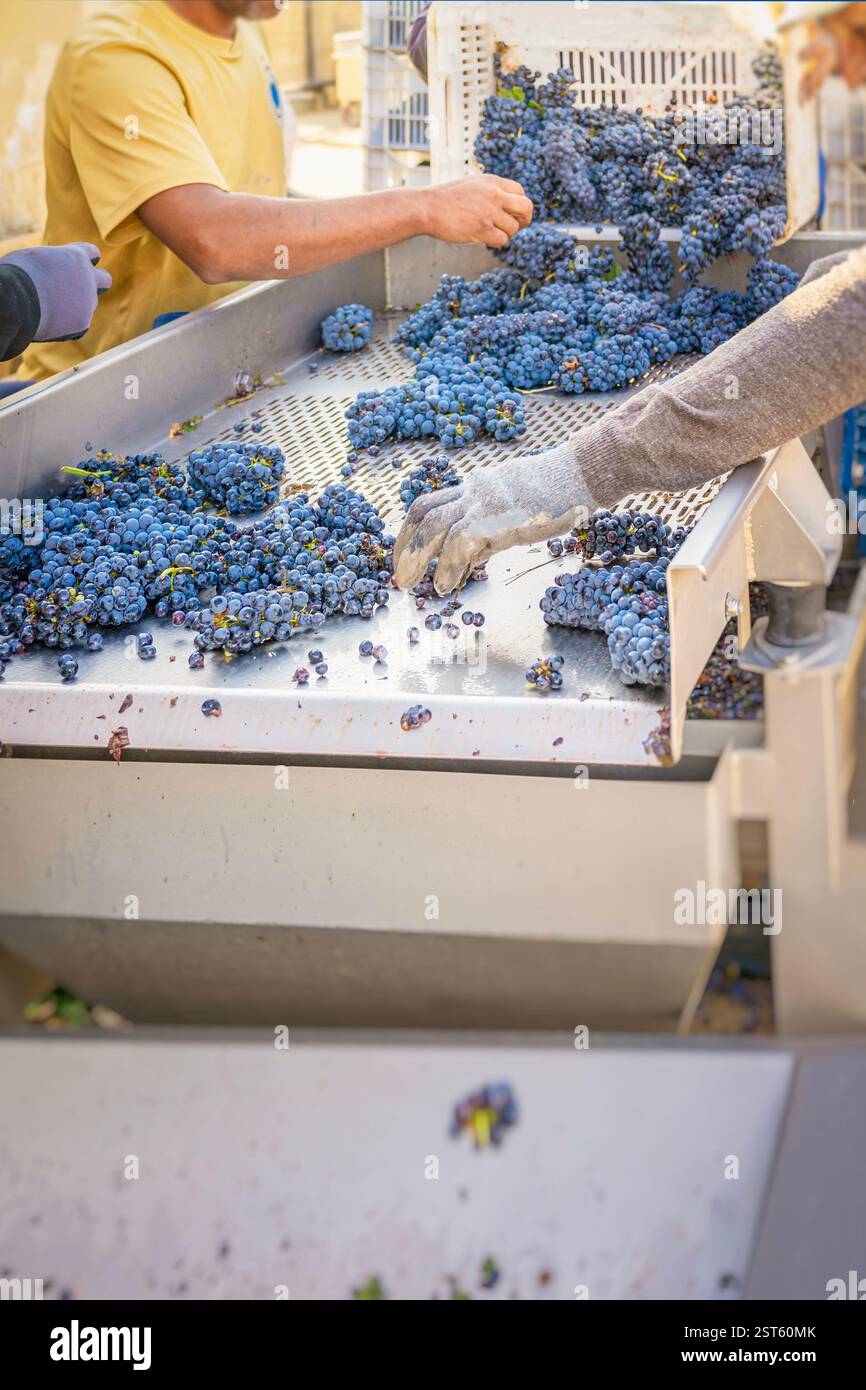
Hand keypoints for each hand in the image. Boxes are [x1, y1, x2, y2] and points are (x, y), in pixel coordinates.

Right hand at [0, 242, 109, 341]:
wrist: (19, 300)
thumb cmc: (19, 274)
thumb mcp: (35, 258)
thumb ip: (52, 264)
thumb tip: (51, 273)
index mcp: (76, 256)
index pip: (92, 252)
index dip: (85, 258)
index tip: (75, 265)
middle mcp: (89, 278)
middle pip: (105, 280)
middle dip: (97, 283)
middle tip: (80, 289)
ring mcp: (88, 301)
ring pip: (89, 304)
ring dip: (76, 306)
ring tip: (51, 308)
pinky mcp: (83, 322)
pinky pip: (78, 324)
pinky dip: (67, 324)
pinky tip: (49, 321)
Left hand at [393, 440, 594, 593]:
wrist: (582, 472)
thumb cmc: (558, 494)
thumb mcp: (515, 509)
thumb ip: (491, 529)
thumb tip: (473, 556)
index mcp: (475, 488)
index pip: (428, 505)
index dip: (408, 532)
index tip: (402, 556)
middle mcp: (474, 491)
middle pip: (425, 514)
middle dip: (406, 548)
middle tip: (398, 578)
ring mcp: (486, 502)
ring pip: (436, 526)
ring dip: (419, 558)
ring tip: (413, 586)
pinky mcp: (501, 517)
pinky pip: (462, 541)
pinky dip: (447, 565)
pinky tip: (445, 585)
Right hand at [421, 174, 532, 248]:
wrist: (427, 207)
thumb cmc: (446, 198)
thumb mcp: (472, 184)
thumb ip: (490, 191)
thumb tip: (508, 206)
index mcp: (492, 181)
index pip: (520, 192)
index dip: (519, 204)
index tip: (512, 213)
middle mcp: (494, 194)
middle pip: (526, 208)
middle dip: (524, 220)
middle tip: (516, 226)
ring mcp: (489, 212)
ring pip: (513, 228)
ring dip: (505, 234)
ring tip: (490, 232)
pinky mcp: (482, 229)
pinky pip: (502, 240)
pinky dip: (496, 242)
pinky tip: (484, 238)